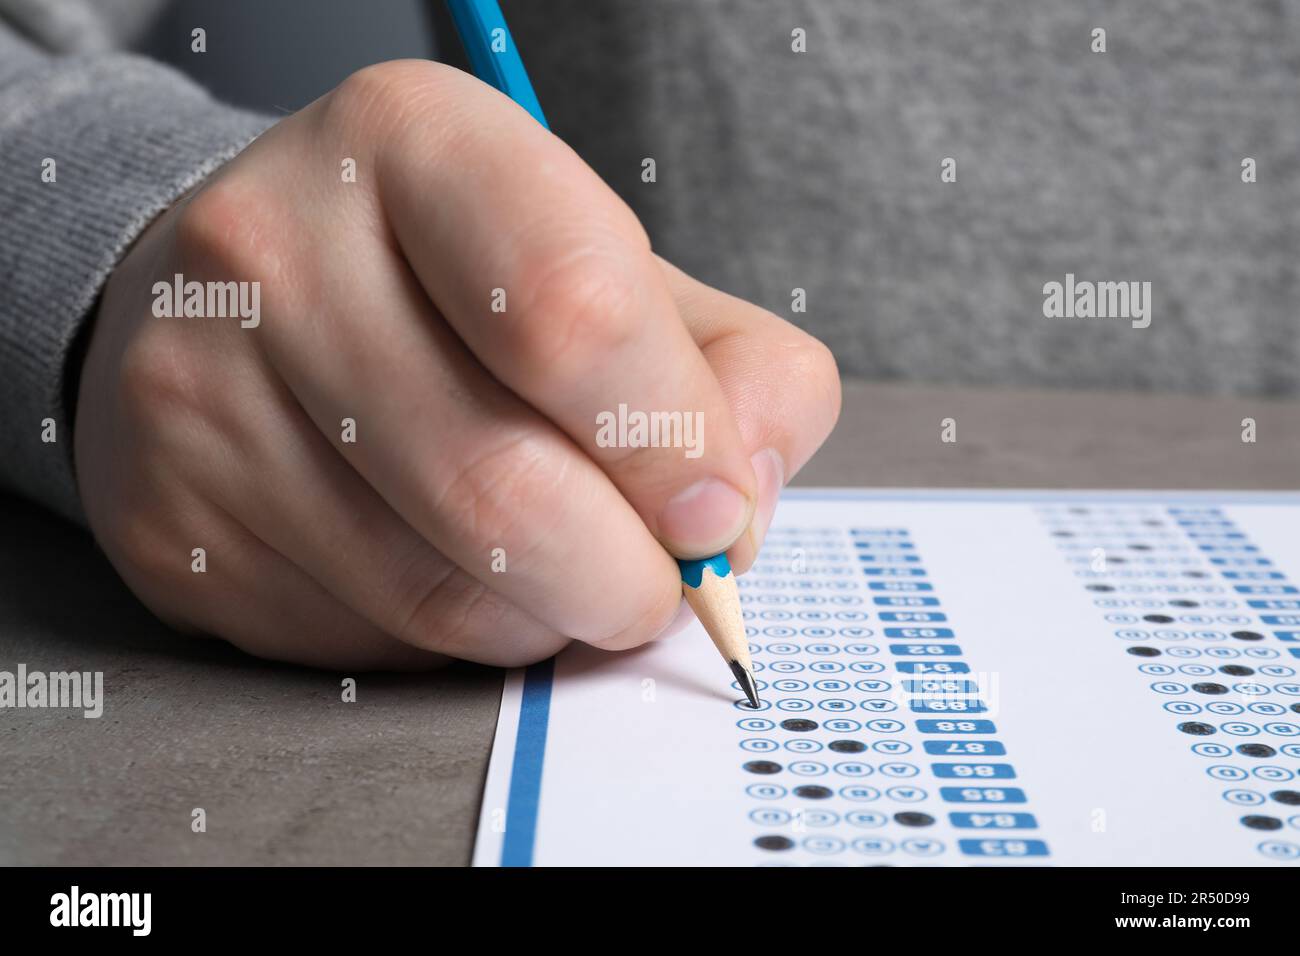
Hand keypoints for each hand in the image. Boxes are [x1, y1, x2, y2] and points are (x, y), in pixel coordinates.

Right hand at [74, 60, 840, 668]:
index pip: (576, 311)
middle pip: (500, 483)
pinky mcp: (179, 522)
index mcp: (415, 143)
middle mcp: (278, 251)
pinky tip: (463, 576)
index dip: (674, 442)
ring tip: (566, 576)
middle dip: (623, 575)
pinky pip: (368, 641)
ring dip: (548, 619)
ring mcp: (204, 393)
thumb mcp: (619, 270)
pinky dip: (458, 641)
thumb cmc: (462, 288)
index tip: (717, 511)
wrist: (247, 304)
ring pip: (437, 589)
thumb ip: (733, 369)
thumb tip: (738, 507)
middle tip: (656, 581)